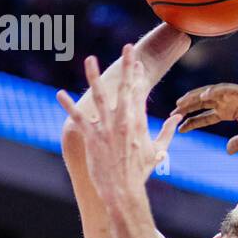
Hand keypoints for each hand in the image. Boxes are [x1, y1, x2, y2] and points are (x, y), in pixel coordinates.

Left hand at [55, 46, 178, 204]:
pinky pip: (78, 117)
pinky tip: (59, 93)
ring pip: (99, 96)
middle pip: (125, 87)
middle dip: (127, 66)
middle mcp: (123, 120)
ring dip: (94, 76)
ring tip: (90, 59)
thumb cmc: (139, 171)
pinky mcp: (91, 136)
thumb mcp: (158, 150)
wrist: (123, 189)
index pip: (140, 93)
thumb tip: (177, 118)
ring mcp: (106, 127)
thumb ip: (167, 132)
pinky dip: (68, 105)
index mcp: (139, 122)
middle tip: (127, 48)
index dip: (138, 76)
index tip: (137, 63)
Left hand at [174, 83, 237, 153]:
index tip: (180, 129)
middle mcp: (230, 103)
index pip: (206, 117)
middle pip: (203, 103)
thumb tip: (227, 150)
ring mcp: (236, 96)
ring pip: (210, 94)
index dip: (193, 122)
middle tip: (172, 114)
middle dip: (188, 107)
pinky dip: (215, 92)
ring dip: (195, 97)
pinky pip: (226, 90)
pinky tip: (203, 96)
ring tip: (182, 103)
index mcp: (230, 112)